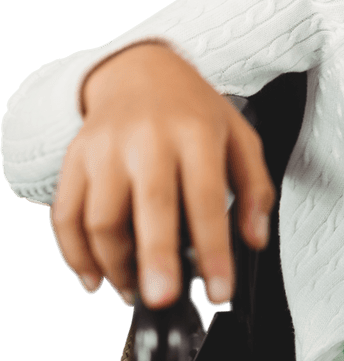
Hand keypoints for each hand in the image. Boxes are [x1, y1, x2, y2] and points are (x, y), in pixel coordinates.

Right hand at [49, 42, 275, 309]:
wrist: (141, 69)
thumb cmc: (194, 110)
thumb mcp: (239, 137)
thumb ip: (254, 188)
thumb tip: (255, 239)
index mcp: (196, 133)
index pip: (207, 198)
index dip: (214, 249)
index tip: (220, 289)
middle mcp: (148, 139)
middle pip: (149, 206)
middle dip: (156, 258)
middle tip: (163, 298)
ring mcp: (106, 148)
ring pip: (101, 218)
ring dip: (116, 265)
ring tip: (137, 288)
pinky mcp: (75, 159)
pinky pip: (65, 216)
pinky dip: (75, 255)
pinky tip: (97, 277)